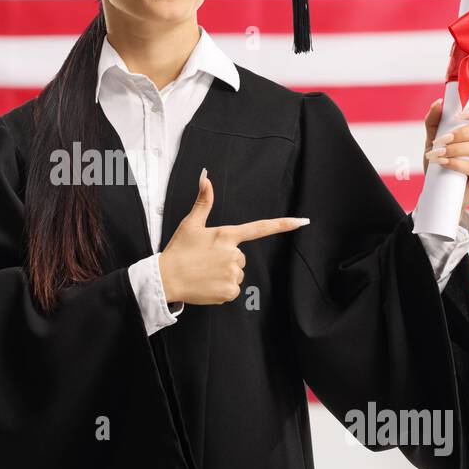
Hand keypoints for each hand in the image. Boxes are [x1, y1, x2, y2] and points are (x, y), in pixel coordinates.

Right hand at [158, 169, 309, 304]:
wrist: (165, 279)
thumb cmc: (178, 250)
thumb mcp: (191, 224)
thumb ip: (204, 201)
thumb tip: (206, 177)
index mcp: (227, 235)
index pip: (260, 228)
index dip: (284, 224)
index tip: (303, 221)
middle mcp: (234, 254)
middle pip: (240, 257)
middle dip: (226, 259)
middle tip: (206, 261)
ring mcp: (233, 273)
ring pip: (237, 274)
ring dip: (224, 275)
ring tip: (204, 273)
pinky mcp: (230, 291)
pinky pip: (233, 290)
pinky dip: (221, 289)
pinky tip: (207, 285)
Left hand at [423, 99, 468, 217]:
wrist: (438, 194)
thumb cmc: (439, 166)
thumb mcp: (432, 142)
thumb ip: (434, 123)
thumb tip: (438, 103)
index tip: (460, 114)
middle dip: (459, 134)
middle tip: (440, 140)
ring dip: (454, 149)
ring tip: (437, 154)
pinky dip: (456, 164)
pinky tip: (443, 163)